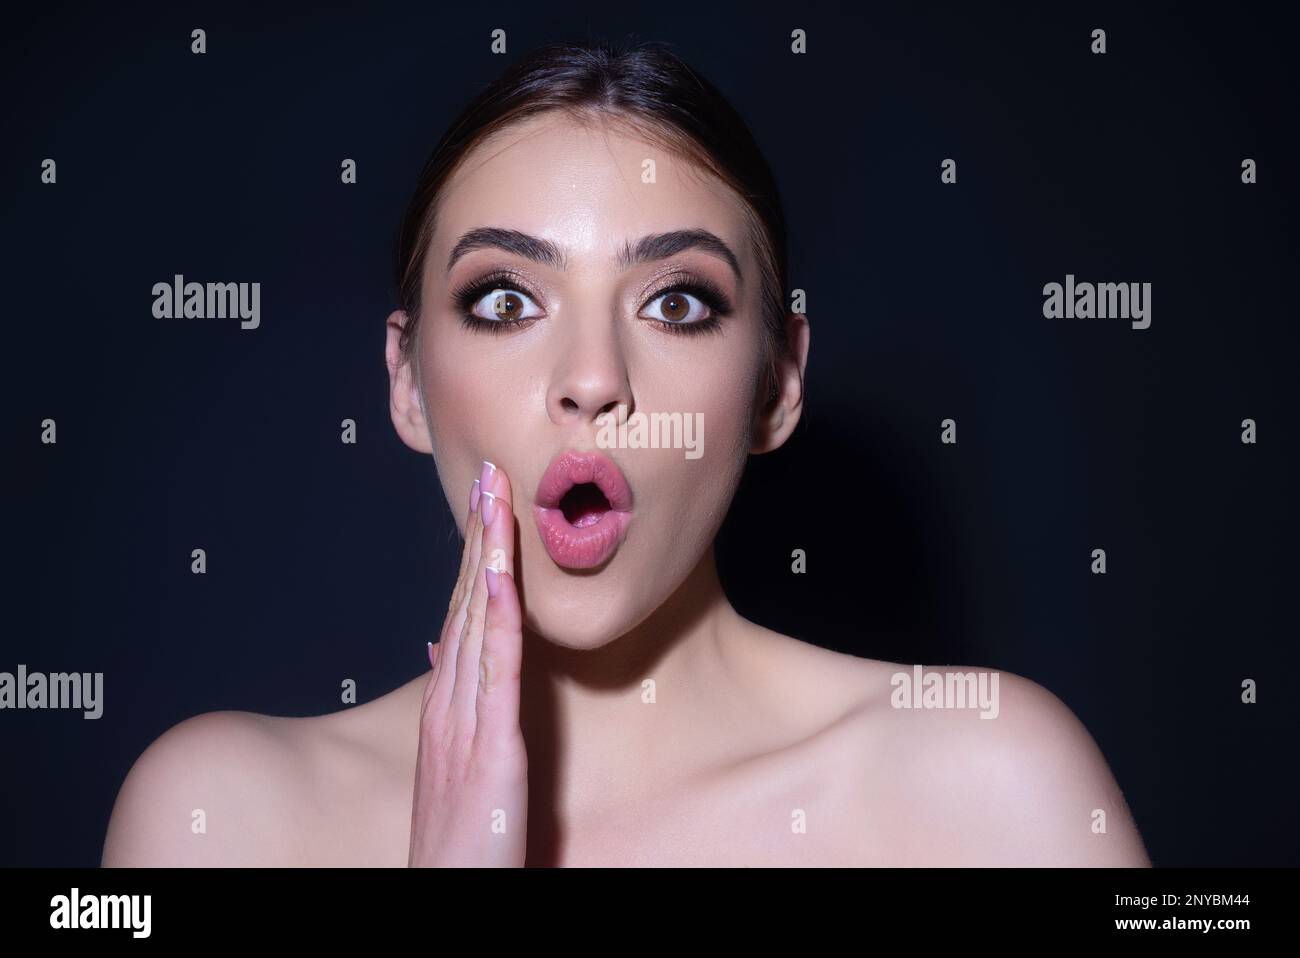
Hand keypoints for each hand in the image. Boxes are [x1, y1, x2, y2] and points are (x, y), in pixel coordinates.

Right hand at [408, 461, 526, 866]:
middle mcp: (448, 703)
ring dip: (485, 557)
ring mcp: (464, 721)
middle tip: (487, 475)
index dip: (473, 556)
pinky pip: (494, 670)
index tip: (484, 505)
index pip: (460, 612)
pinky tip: (500, 576)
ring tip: (493, 499)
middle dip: (477, 537)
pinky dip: (495, 616)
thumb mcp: (459, 763)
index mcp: (446, 705)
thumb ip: (458, 709)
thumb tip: (445, 656)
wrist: (447, 892)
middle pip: (464, 602)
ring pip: (475, 621)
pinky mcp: (490, 746)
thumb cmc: (460, 839)